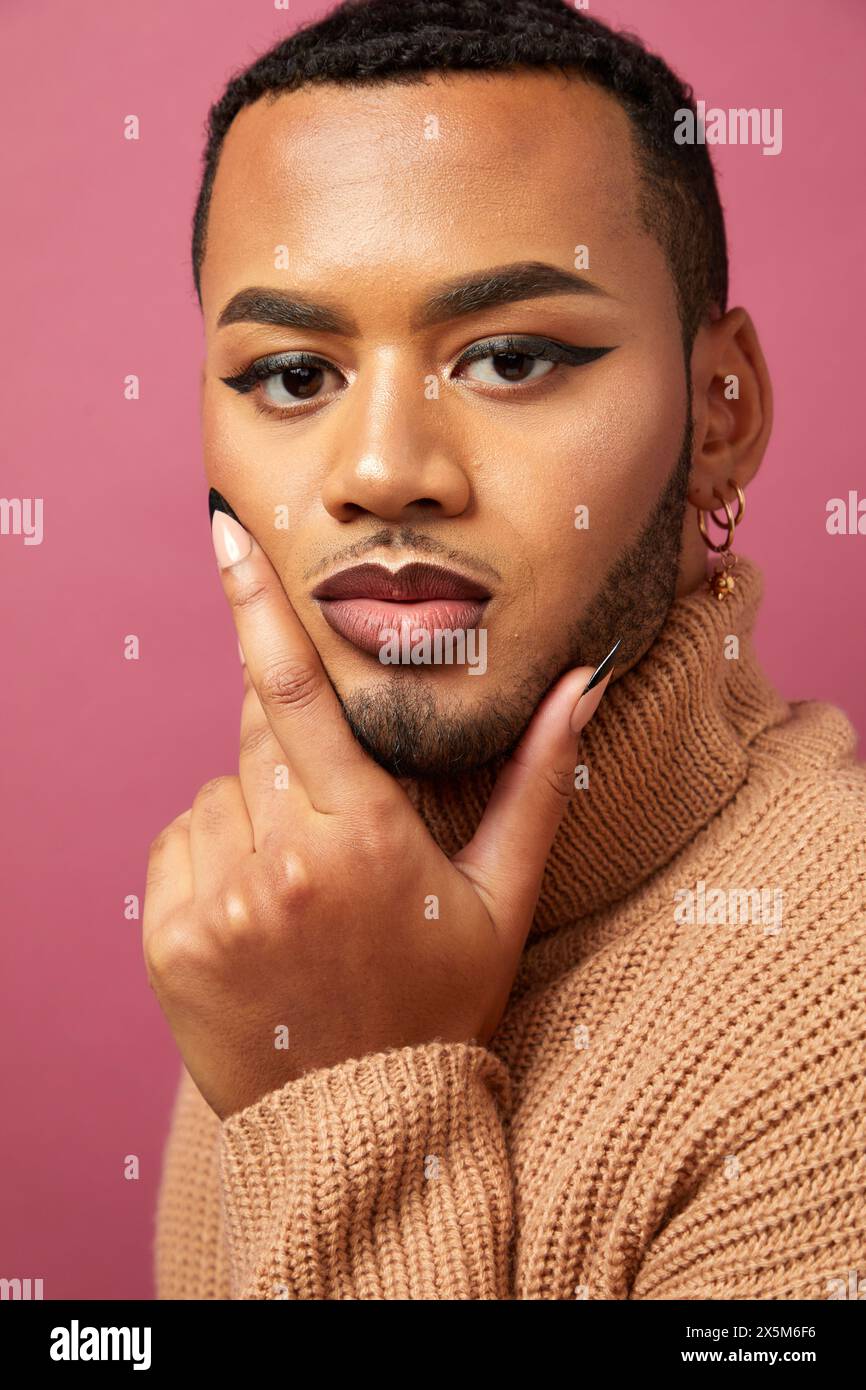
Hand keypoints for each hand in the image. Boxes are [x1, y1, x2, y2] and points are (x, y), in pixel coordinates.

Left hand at [142, 513, 612, 1119]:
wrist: (356, 1124)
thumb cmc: (436, 1003)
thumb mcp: (501, 897)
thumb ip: (535, 782)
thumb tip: (584, 683)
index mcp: (364, 838)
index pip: (298, 695)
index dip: (257, 607)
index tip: (223, 535)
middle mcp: (281, 863)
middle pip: (257, 740)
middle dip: (292, 758)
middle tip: (332, 827)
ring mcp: (218, 903)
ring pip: (217, 794)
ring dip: (253, 815)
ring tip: (303, 892)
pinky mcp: (171, 938)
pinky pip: (179, 845)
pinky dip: (212, 859)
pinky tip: (259, 915)